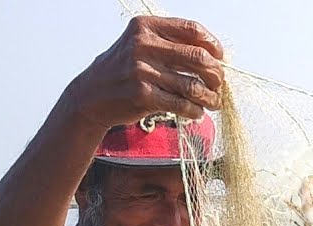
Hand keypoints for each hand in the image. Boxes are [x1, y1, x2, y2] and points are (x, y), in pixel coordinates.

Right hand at [66, 16, 224, 129]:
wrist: (92, 95)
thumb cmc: (124, 70)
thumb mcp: (141, 45)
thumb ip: (172, 44)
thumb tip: (216, 55)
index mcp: (145, 27)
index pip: (192, 29)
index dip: (213, 44)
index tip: (220, 57)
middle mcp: (143, 45)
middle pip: (198, 57)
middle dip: (216, 74)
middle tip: (218, 84)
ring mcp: (142, 70)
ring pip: (193, 85)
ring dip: (210, 97)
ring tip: (213, 102)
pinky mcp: (143, 95)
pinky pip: (182, 104)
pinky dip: (195, 111)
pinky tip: (197, 112)